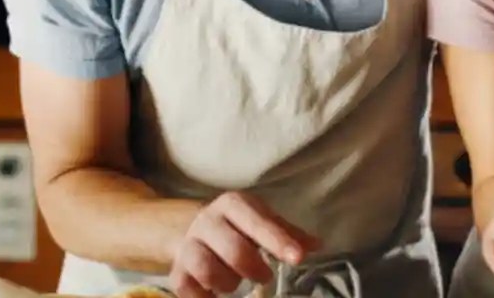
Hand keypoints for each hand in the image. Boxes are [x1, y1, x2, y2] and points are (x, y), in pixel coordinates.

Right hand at [170, 191, 319, 297]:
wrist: (192, 229)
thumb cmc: (238, 227)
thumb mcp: (262, 221)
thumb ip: (288, 234)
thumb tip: (317, 245)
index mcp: (233, 204)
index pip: (258, 222)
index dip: (279, 241)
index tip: (297, 258)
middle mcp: (207, 221)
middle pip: (234, 249)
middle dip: (255, 268)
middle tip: (265, 275)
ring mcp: (188, 245)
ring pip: (207, 269)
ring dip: (228, 282)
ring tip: (237, 283)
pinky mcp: (176, 270)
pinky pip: (186, 288)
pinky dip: (204, 297)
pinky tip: (215, 295)